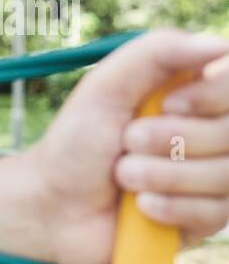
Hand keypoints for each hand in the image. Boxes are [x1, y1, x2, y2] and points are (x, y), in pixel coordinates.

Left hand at [23, 28, 228, 263]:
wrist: (53, 207)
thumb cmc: (77, 141)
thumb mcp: (106, 86)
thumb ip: (157, 53)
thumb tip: (219, 46)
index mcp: (195, 94)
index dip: (212, 96)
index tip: (167, 105)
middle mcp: (212, 133)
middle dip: (173, 140)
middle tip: (127, 142)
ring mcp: (215, 177)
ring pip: (228, 174)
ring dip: (164, 175)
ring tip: (123, 176)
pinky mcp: (207, 217)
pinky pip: (217, 212)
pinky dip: (171, 207)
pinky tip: (141, 206)